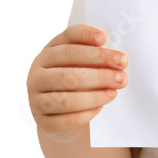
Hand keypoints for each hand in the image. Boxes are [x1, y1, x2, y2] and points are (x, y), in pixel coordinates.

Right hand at [27, 25, 128, 142]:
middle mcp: (37, 74)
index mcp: (49, 53)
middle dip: (99, 74)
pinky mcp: (43, 122)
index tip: (104, 38)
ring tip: (114, 93)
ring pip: (65, 99)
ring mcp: (36, 99)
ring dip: (94, 96)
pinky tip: (100, 108)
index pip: (66, 39)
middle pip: (68, 73)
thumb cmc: (77, 82)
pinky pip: (65, 120)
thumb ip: (94, 58)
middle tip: (122, 76)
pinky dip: (86, 114)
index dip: (84, 36)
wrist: (61, 115)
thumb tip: (115, 58)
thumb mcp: (82, 65)